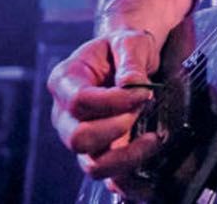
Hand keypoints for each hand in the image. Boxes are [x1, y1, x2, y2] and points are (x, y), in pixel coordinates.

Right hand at [47, 29, 164, 199]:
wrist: (129, 58)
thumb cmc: (124, 48)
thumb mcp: (130, 42)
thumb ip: (131, 61)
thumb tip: (132, 86)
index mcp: (65, 80)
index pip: (78, 102)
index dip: (113, 102)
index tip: (144, 92)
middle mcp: (64, 114)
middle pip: (78, 138)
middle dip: (116, 127)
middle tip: (142, 109)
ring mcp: (79, 136)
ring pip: (92, 164)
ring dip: (126, 154)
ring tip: (152, 138)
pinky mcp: (97, 151)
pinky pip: (107, 173)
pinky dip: (128, 171)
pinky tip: (147, 153)